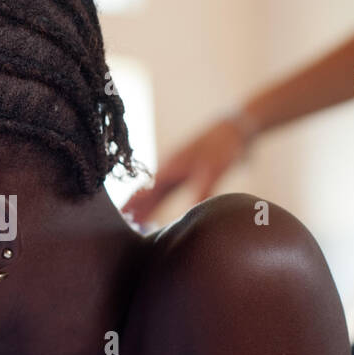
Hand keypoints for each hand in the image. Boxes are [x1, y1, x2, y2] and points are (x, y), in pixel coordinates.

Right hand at [123, 116, 249, 221]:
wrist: (234, 129)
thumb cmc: (221, 146)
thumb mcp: (212, 170)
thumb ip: (202, 192)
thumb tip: (192, 213)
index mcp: (169, 170)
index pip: (145, 193)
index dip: (132, 206)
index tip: (119, 218)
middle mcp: (169, 171)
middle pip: (147, 194)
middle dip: (134, 208)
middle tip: (120, 225)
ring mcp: (177, 171)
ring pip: (156, 192)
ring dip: (146, 206)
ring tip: (135, 220)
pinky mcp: (187, 172)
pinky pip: (167, 190)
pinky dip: (159, 200)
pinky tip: (158, 206)